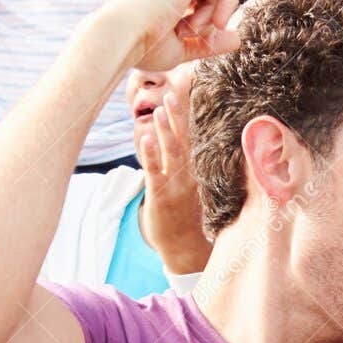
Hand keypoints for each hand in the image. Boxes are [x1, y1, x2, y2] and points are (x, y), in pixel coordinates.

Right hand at [110, 0, 239, 70]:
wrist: (124, 35)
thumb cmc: (145, 43)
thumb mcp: (183, 44)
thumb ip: (209, 40)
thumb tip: (237, 40)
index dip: (210, 16)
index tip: (196, 35)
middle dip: (214, 12)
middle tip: (194, 32)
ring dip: (217, 10)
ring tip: (192, 27)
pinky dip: (228, 2)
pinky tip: (212, 20)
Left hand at [138, 91, 204, 247]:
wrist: (184, 246)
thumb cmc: (183, 216)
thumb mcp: (188, 189)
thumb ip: (184, 167)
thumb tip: (176, 145)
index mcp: (195, 173)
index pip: (191, 140)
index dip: (185, 119)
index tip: (181, 97)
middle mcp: (187, 176)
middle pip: (182, 141)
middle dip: (176, 118)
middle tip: (170, 96)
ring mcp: (175, 186)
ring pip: (171, 153)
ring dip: (166, 131)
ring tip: (160, 110)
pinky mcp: (160, 196)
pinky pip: (155, 171)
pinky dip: (150, 154)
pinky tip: (147, 138)